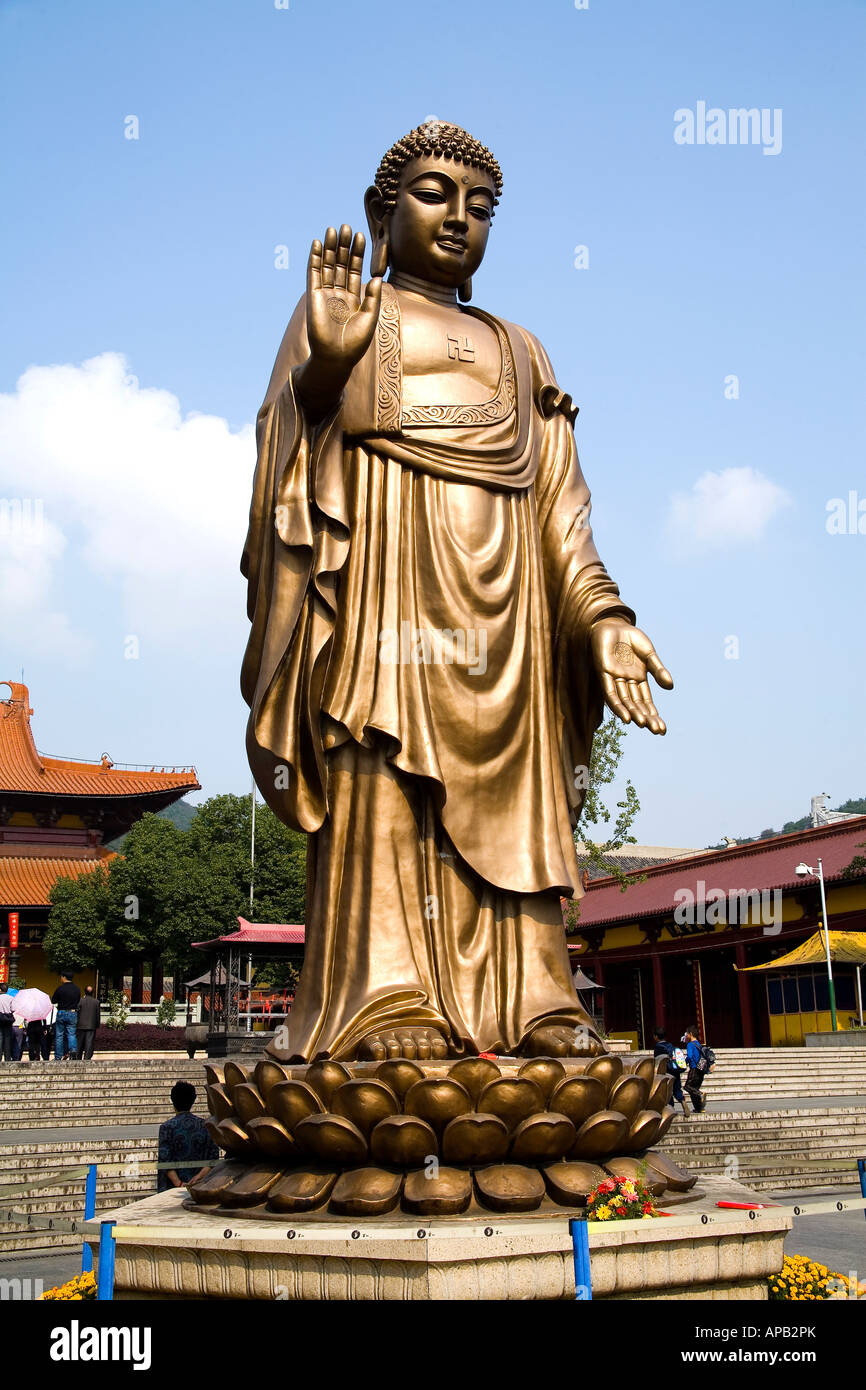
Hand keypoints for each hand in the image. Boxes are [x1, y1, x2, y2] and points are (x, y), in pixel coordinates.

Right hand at [306, 224, 381, 375]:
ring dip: (329, 248)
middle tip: (346, 226)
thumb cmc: (355, 344)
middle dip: (343, 246)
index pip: (355, 270)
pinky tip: (317, 244)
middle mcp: (339, 294)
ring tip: (333, 229)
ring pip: (327, 266)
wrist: (336, 358)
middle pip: (340, 264)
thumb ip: (373, 297)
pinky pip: (313, 274)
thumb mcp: (370, 318)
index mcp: (353, 299)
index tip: (361, 236)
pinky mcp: (313, 297)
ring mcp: (325, 295)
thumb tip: (377, 277)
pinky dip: (314, 259)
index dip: (357, 254)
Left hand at [590, 618, 672, 733]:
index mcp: (638, 679)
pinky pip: (610, 693)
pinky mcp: (604, 673)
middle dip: (647, 718)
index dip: (654, 715)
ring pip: (625, 702)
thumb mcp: (649, 654)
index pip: (646, 702)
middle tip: (656, 730)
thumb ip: (658, 670)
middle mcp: (627, 683)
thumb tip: (670, 687)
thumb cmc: (631, 639)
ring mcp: (615, 679)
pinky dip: (617, 706)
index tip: (662, 729)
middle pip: (637, 705)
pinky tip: (625, 716)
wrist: (613, 624)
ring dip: (634, 714)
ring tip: (643, 724)